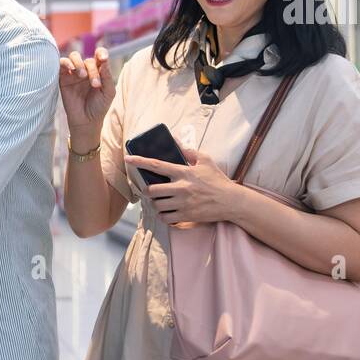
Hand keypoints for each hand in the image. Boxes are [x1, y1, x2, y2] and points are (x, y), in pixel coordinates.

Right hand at [59, 48, 115, 137]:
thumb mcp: (108, 92)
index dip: (101, 53)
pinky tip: (71, 69)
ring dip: (79, 63)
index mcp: (99, 71)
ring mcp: (74, 73)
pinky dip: (65, 62)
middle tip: (95, 85)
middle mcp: (86, 70)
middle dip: (92, 70)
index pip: (99, 55)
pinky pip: (61, 64)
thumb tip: (103, 60)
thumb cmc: (99, 107)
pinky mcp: (63, 78)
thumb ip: (107, 76)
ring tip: (82, 76)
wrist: (86, 121)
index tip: (103, 58)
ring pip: (74, 57)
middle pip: (88, 60)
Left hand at [124, 146, 244, 225]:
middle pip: (151, 190)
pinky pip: (165, 218)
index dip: (140, 161)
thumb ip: (189, 151)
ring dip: (155, 203)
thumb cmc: (217, 180)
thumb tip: (176, 141)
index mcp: (183, 172)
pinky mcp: (186, 216)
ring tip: (161, 201)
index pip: (157, 165)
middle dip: (148, 190)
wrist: (231, 202)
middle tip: (152, 190)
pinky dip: (164, 215)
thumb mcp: (205, 161)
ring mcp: (182, 203)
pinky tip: (168, 211)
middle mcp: (180, 188)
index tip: (128, 158)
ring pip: (156, 205)